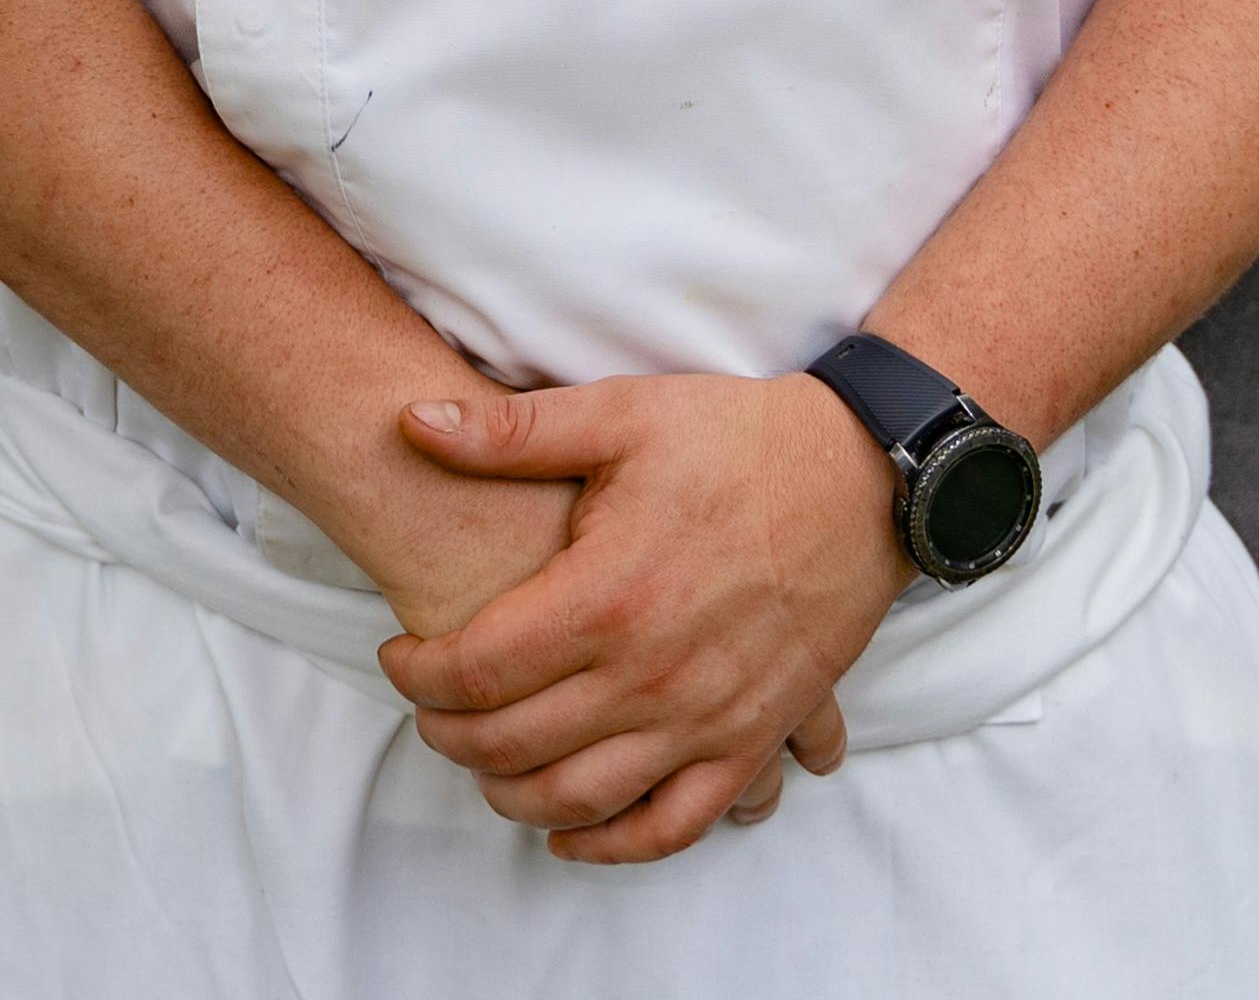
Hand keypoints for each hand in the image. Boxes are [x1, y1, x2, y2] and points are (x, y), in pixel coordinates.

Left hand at [375, 372, 903, 864]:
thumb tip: (411, 423)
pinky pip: (674, 826)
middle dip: (448, 735)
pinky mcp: (752, 740)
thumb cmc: (737, 441)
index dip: (416, 674)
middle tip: (427, 707)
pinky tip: (570, 831)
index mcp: (605, 596)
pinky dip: (613, 844)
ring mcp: (706, 718)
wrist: (862, 479)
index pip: (475, 669)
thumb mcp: (621, 414)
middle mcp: (651, 674)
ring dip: (511, 794)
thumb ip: (512, 433)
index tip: (397, 657)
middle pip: (512, 743)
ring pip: (580, 798)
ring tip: (480, 760)